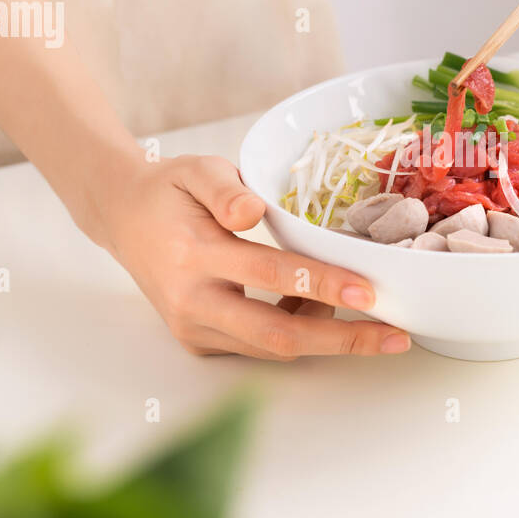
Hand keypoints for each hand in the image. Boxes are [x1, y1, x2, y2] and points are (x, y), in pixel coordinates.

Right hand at [95, 154, 411, 359]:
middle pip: (278, 336)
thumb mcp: (194, 170)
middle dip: (343, 340)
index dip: (322, 283)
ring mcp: (194, 329)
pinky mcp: (200, 341)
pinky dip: (297, 328)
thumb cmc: (167, 190)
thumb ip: (224, 188)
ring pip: (273, 348)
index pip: (270, 274)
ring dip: (327, 335)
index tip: (368, 291)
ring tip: (367, 311)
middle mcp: (191, 303)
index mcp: (192, 256)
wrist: (121, 217)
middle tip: (397, 337)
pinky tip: (319, 303)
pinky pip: (259, 345)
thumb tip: (253, 210)